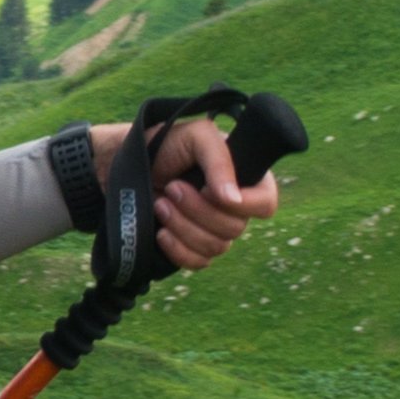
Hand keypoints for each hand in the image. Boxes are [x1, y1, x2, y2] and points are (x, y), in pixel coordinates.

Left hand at [137, 116, 280, 274]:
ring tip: (160, 203)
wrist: (133, 163)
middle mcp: (235, 208)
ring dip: (183, 226)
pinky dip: (178, 250)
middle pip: (235, 228)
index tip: (208, 189)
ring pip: (215, 247)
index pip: (266, 204)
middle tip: (172, 187)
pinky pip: (198, 262)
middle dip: (197, 209)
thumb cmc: (168, 144)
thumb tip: (233, 199)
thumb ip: (220, 162)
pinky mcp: (193, 247)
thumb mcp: (197, 137)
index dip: (244, 204)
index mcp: (246, 179)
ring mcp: (215, 230)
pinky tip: (161, 232)